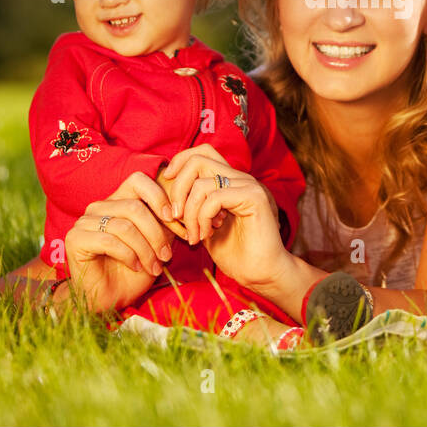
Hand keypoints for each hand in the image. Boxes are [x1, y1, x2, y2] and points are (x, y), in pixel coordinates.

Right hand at [62, 172, 176, 313]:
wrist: (110, 299)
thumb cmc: (135, 270)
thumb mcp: (157, 242)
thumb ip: (167, 223)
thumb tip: (185, 209)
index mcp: (117, 201)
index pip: (138, 180)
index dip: (159, 197)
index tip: (175, 219)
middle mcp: (99, 207)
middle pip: (135, 207)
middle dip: (157, 233)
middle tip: (167, 256)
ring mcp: (84, 222)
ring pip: (124, 226)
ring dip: (145, 249)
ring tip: (154, 267)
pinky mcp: (76, 239)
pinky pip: (109, 241)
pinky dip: (128, 255)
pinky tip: (136, 267)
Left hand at [160, 144, 293, 288]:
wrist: (261, 275)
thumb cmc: (236, 255)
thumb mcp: (204, 226)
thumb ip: (192, 206)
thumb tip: (165, 192)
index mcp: (231, 181)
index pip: (203, 152)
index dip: (180, 161)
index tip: (166, 182)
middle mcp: (241, 178)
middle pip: (198, 160)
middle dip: (177, 189)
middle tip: (174, 216)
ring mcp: (249, 186)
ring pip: (202, 183)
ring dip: (189, 213)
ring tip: (193, 235)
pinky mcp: (254, 197)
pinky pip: (214, 198)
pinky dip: (202, 218)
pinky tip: (206, 235)